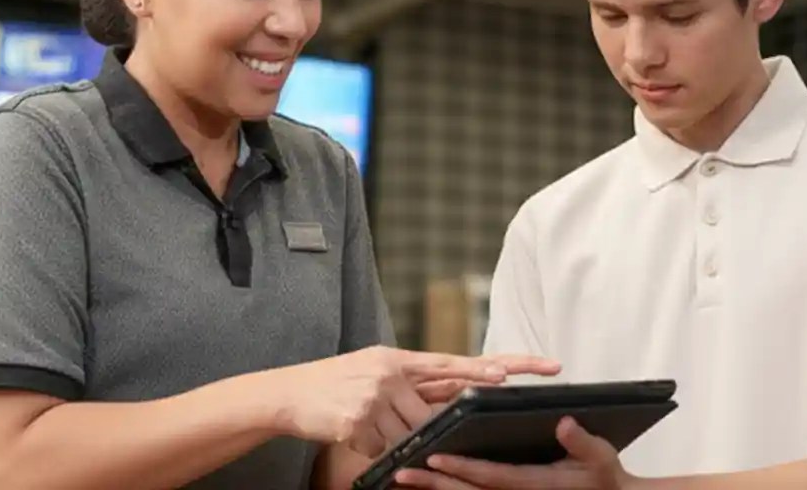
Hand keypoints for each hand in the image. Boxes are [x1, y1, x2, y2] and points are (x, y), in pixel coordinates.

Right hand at [272, 345, 559, 458]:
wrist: (288, 393)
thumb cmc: (337, 384)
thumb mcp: (376, 371)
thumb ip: (412, 382)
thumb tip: (452, 398)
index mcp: (400, 358)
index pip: (454, 363)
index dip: (487, 368)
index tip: (518, 372)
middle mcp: (391, 372)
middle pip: (431, 413)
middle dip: (425, 427)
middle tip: (401, 422)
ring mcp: (374, 396)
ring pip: (406, 435)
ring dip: (389, 440)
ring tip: (361, 423)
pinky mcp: (357, 419)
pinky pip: (379, 448)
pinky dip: (367, 447)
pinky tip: (347, 431)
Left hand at [395, 417, 637, 489]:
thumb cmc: (604, 477)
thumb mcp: (599, 457)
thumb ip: (581, 441)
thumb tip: (564, 423)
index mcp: (533, 484)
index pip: (490, 476)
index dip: (461, 469)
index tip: (433, 459)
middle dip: (433, 485)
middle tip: (400, 473)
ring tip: (402, 477)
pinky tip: (429, 483)